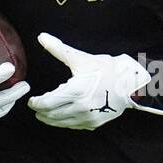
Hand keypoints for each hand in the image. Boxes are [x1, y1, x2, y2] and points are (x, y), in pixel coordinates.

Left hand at [27, 32, 162, 129]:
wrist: (132, 84)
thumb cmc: (107, 69)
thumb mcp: (82, 59)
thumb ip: (59, 49)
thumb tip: (42, 36)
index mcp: (75, 91)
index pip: (47, 103)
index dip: (36, 103)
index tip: (31, 101)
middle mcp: (80, 107)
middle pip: (52, 115)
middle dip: (41, 112)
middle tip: (35, 108)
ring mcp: (88, 117)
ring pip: (62, 123)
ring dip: (51, 119)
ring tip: (44, 115)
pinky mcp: (95, 123)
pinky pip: (74, 126)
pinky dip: (65, 122)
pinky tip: (62, 117)